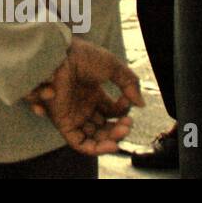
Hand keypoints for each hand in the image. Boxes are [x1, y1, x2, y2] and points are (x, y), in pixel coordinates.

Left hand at [24, 39, 143, 155]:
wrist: (61, 54)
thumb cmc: (83, 56)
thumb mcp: (112, 66)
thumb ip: (129, 83)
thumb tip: (140, 104)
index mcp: (92, 93)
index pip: (111, 112)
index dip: (122, 111)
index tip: (128, 101)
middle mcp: (82, 106)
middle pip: (103, 128)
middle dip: (119, 130)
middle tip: (128, 125)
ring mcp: (72, 115)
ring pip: (93, 138)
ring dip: (110, 139)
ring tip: (122, 132)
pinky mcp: (62, 122)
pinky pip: (78, 143)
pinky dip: (95, 148)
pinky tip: (112, 144)